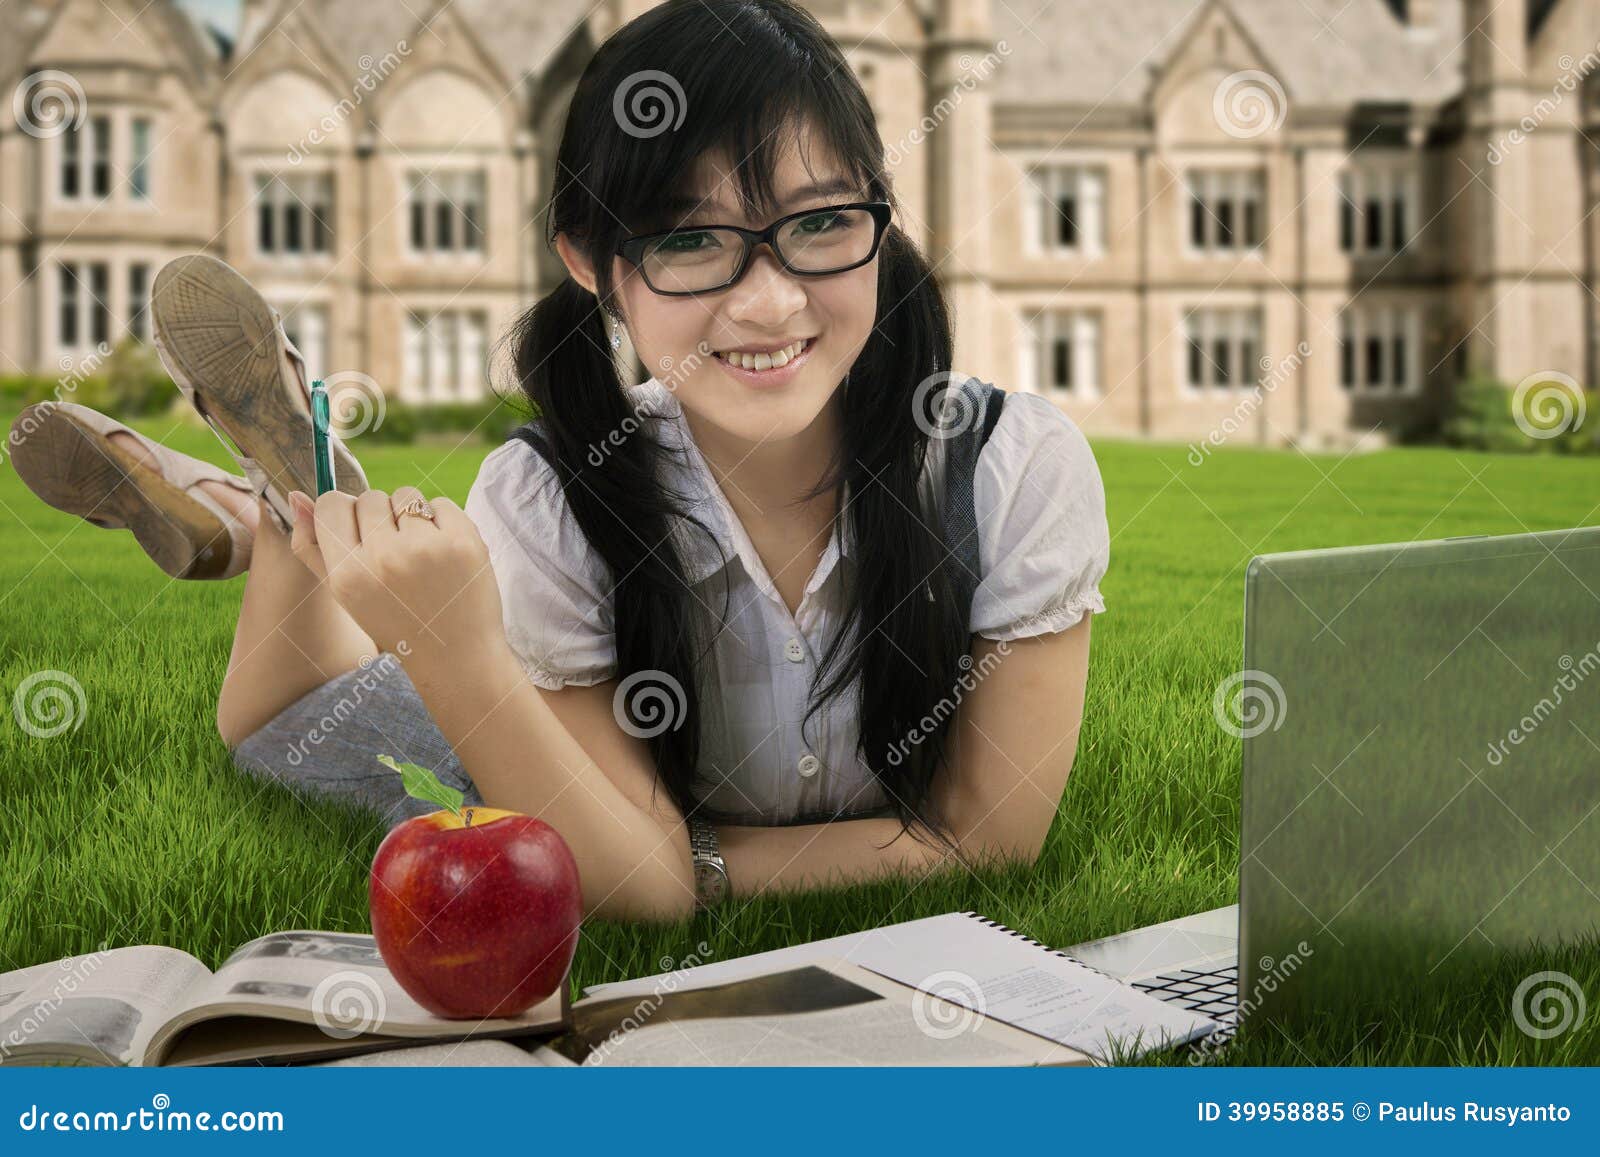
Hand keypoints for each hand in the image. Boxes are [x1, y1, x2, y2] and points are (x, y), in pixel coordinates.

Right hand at [286, 486, 506, 664]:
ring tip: (419, 552)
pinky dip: (442, 521)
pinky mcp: (464, 541)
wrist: (456, 654)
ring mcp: (428, 548)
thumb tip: (297, 495)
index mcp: (349, 575)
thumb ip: (313, 547)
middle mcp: (385, 559)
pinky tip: (445, 554)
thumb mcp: (345, 595)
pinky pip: (440, 503)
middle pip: (369, 497)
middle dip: (379, 517)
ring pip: (405, 496)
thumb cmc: (396, 621)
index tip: (357, 529)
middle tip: (394, 553)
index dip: (344, 512)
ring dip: (410, 515)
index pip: (331, 505)